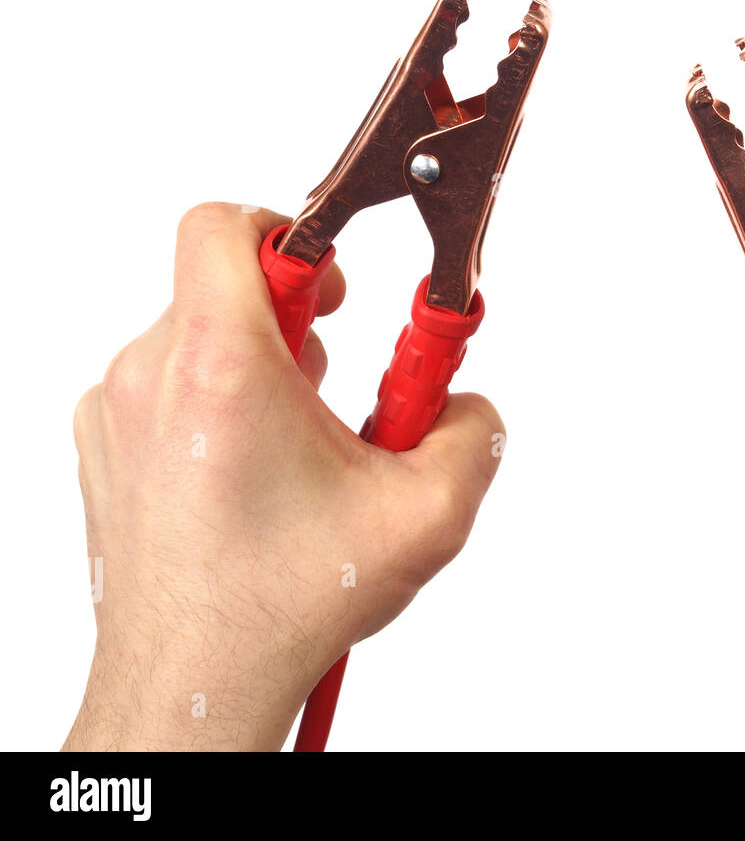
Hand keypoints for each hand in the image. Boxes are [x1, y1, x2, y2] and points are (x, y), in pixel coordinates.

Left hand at [65, 203, 503, 749]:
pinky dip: (217, 409)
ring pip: (198, 341)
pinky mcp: (105, 450)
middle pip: (224, 287)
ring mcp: (116, 415)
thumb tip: (468, 403)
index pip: (228, 224)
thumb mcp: (427, 513)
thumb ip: (476, 430)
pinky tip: (256, 476)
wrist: (197, 682)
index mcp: (222, 366)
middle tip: (335, 384)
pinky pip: (166, 389)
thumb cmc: (285, 601)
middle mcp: (151, 377)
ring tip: (302, 446)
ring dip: (261, 371)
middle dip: (297, 322)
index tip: (336, 281)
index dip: (295, 232)